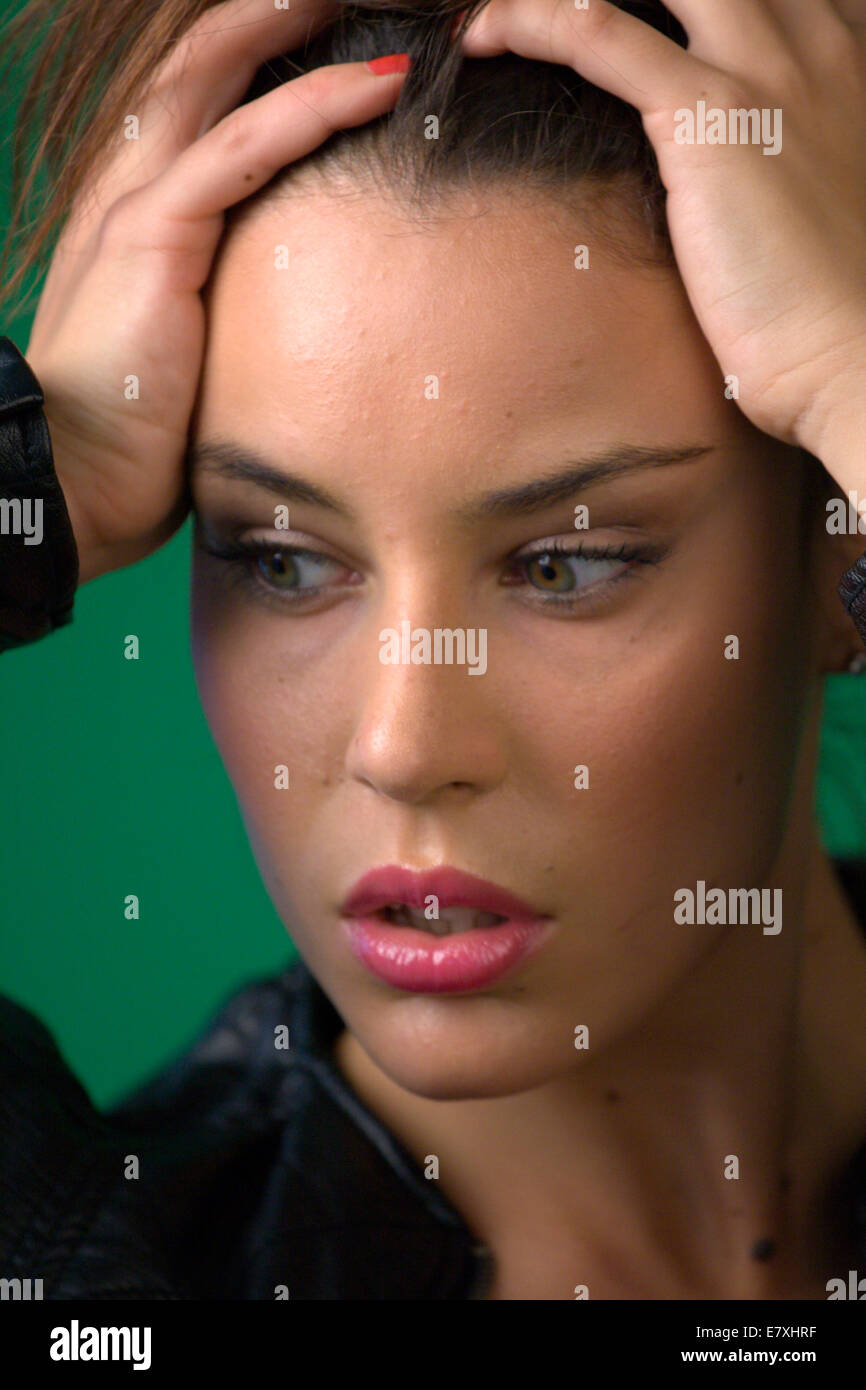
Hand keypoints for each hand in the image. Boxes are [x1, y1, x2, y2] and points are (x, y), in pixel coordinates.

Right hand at [25, 0, 408, 583]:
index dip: (258, 58)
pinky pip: (242, 148)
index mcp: (135, 213)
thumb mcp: (189, 355)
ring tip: (375, 2)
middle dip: (276, 13)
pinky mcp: (153, 237)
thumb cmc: (133, 438)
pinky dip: (311, 108)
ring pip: (218, 76)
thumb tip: (299, 327)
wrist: (72, 481)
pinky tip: (375, 86)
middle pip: (201, 61)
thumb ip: (227, 313)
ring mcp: (133, 204)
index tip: (333, 38)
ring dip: (298, 26)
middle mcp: (127, 189)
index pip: (198, 103)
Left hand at [457, 0, 865, 468]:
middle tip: (560, 7)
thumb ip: (777, 159)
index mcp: (843, 60)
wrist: (856, 357)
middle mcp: (812, 45)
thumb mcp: (818, 201)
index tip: (617, 16)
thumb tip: (720, 176)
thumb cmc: (835, 308)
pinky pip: (599, 35)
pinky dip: (533, 22)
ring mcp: (764, 73)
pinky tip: (489, 33)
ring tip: (499, 6)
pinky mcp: (710, 118)